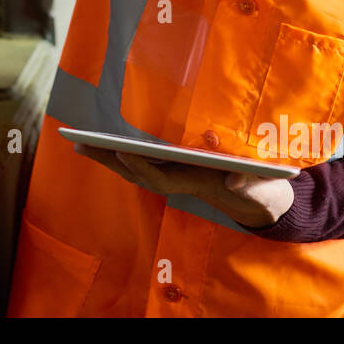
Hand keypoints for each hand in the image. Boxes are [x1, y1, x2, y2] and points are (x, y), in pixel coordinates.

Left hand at [72, 142, 293, 228]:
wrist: (262, 201)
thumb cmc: (263, 188)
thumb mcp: (263, 187)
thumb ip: (251, 184)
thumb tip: (235, 181)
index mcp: (196, 182)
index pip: (161, 178)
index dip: (141, 166)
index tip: (122, 153)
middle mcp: (179, 182)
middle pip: (137, 174)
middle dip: (109, 160)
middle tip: (79, 143)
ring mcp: (174, 179)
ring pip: (134, 171)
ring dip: (106, 158)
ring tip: (79, 141)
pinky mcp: (173, 173)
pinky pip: (140, 165)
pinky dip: (118, 156)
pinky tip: (100, 146)